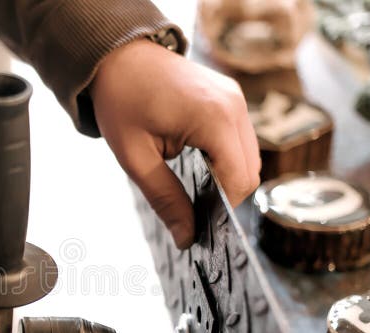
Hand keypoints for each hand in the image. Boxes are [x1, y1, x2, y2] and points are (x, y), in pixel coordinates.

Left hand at [90, 39, 260, 248]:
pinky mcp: (231, 98)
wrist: (119, 57)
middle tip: (191, 209)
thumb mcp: (135, 157)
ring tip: (192, 186)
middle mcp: (234, 105)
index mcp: (213, 117)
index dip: (222, 208)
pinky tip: (198, 165)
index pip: (239, 179)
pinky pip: (240, 140)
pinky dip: (225, 159)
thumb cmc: (121, 101)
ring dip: (226, 177)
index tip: (199, 224)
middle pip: (250, 172)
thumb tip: (186, 237)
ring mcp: (236, 99)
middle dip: (225, 196)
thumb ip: (164, 198)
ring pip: (249, 157)